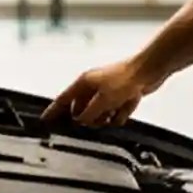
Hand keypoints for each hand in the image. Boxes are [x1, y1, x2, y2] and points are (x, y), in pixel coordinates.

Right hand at [39, 57, 165, 127]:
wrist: (148, 71)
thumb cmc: (124, 80)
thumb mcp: (102, 100)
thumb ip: (88, 114)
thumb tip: (81, 121)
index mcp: (84, 83)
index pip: (63, 99)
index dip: (54, 111)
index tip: (44, 120)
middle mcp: (93, 87)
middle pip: (82, 112)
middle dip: (90, 118)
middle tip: (99, 117)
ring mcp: (106, 92)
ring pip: (100, 116)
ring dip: (108, 117)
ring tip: (117, 110)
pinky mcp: (119, 97)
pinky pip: (115, 115)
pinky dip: (122, 114)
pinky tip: (129, 105)